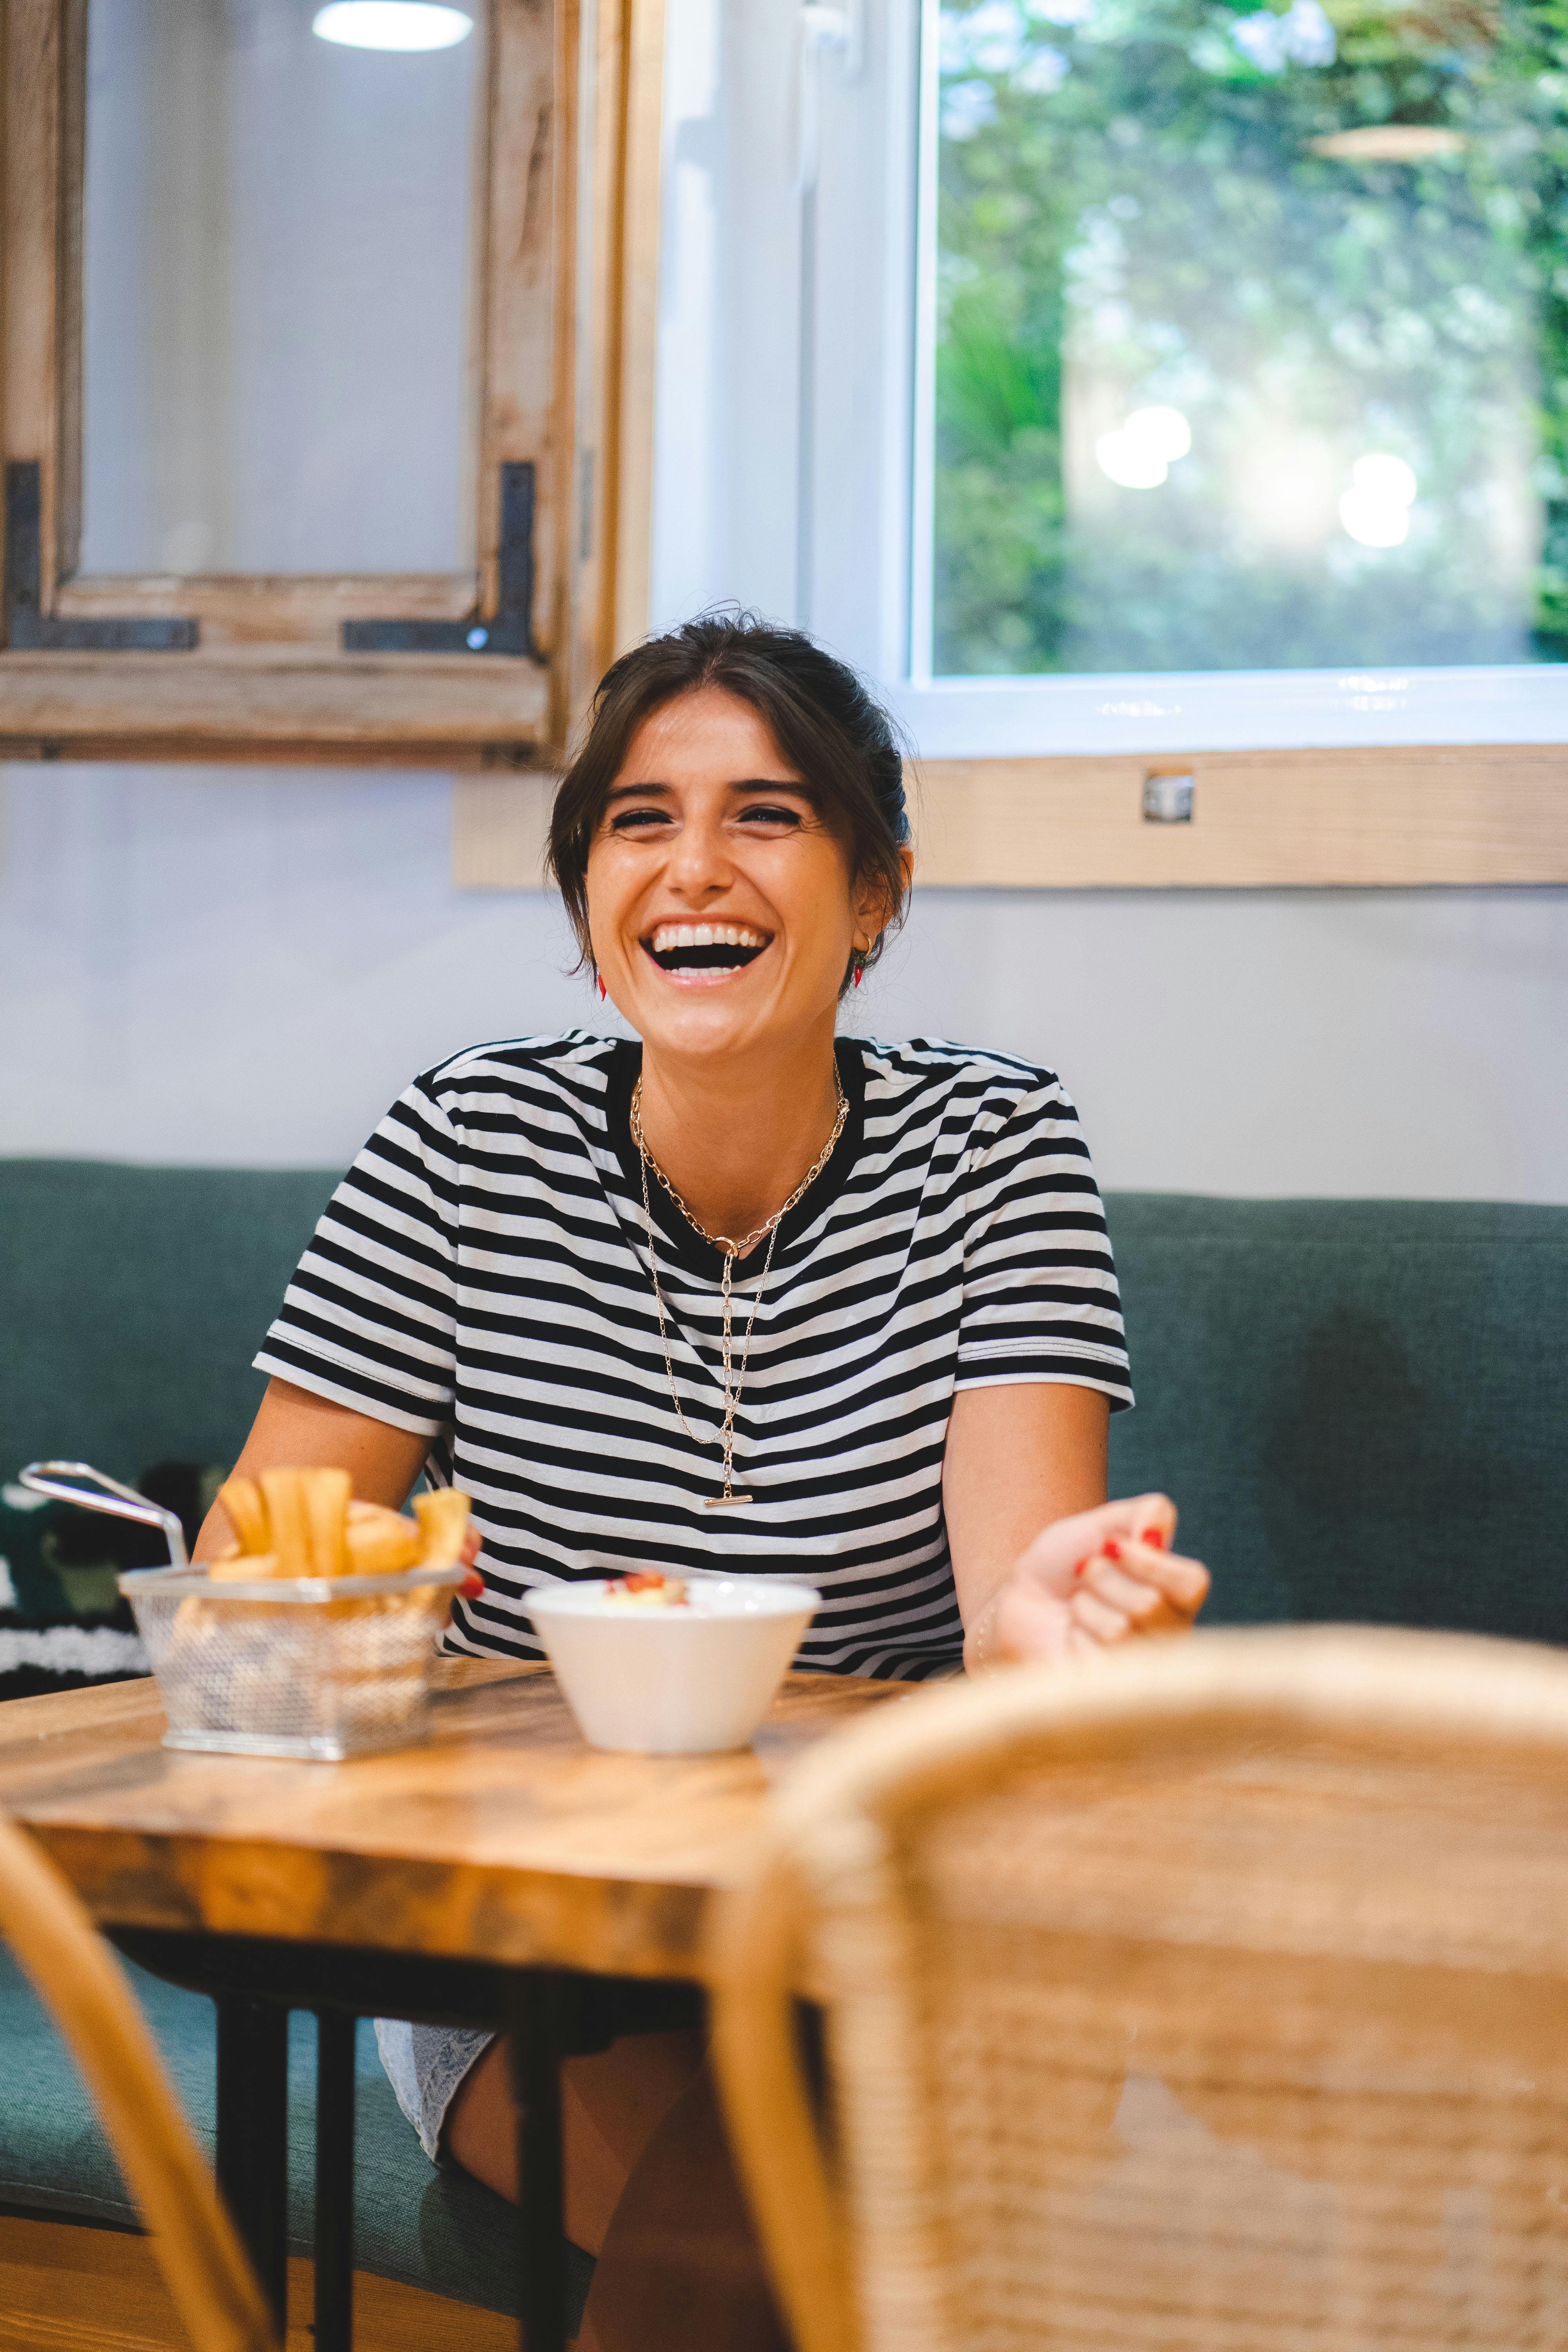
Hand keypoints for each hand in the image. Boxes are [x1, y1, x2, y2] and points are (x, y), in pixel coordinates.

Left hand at [968, 1493, 1208, 1670]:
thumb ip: (1147, 1514)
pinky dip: (1075, 1637)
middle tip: (1083, 1581)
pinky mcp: (1107, 1696)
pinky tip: (1071, 1640)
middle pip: (1150, 1603)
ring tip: (1075, 1611)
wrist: (1017, 1603)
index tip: (1111, 1545)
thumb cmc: (1063, 1566)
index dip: (1149, 1560)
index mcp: (1176, 1601)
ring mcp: (1140, 1673)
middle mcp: (1167, 1640)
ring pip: (1121, 1630)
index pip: (1192, 1581)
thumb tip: (1155, 1533)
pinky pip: (1098, 1661)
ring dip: (1084, 1608)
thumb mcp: (1103, 1524)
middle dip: (1103, 1578)